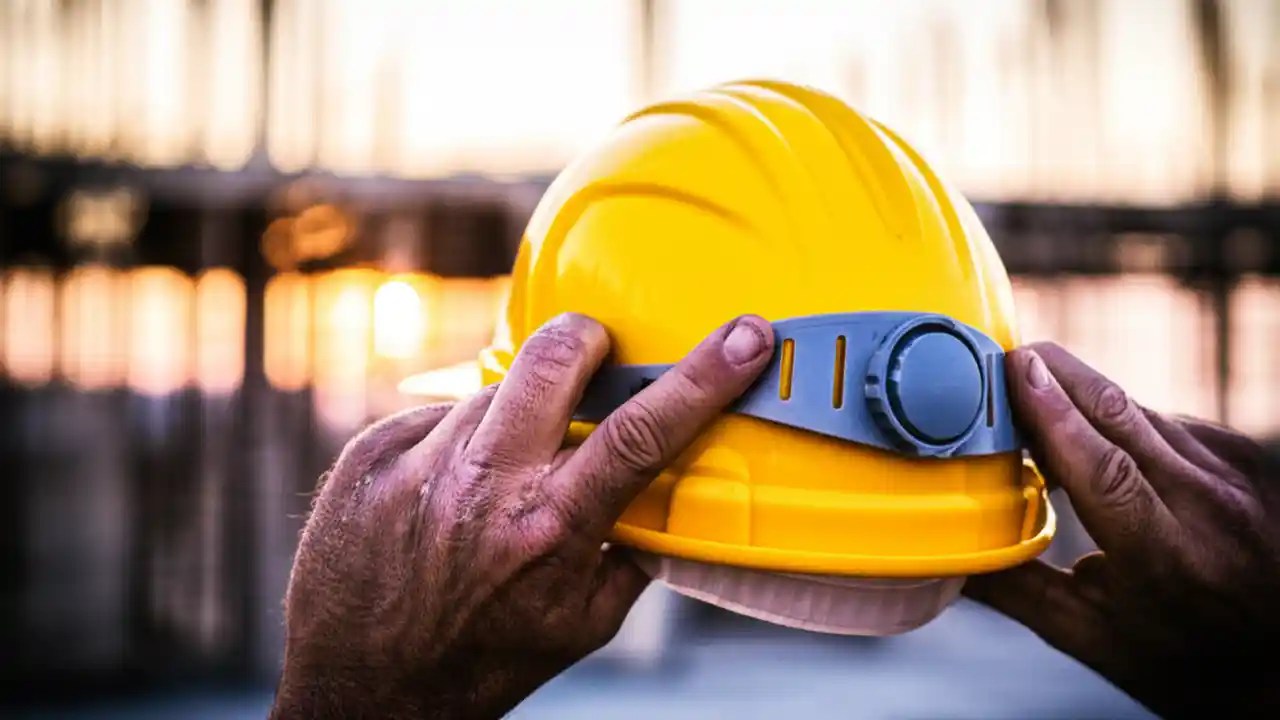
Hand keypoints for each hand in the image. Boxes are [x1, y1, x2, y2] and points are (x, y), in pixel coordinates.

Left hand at [269, 312, 774, 719]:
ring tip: (498, 473)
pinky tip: (444, 491)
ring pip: (492, 388)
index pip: (641, 433)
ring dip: (514, 414)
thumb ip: (632, 553)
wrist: (363, 692)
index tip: (745, 336)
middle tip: (597, 350)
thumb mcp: (581, 624)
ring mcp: (419, 464)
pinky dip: (454, 441)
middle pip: (554, 359)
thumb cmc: (481, 661)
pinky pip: (434, 416)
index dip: (702, 377)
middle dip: (588, 338)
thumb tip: (672, 490)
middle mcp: (484, 486)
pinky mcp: (370, 455)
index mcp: (551, 530)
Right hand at [964, 342, 1279, 718]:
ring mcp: (1230, 472)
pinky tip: (1085, 433)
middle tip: (1001, 357)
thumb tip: (948, 558)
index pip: (1108, 469)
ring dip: (1077, 395)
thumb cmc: (1190, 658)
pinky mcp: (1237, 454)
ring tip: (1026, 397)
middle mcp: (1208, 505)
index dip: (1055, 415)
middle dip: (1055, 374)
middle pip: (1120, 413)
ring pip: (1135, 408)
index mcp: (1168, 559)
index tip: (1014, 371)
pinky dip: (1114, 418)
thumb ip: (1017, 592)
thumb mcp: (1095, 638)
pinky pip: (1160, 418)